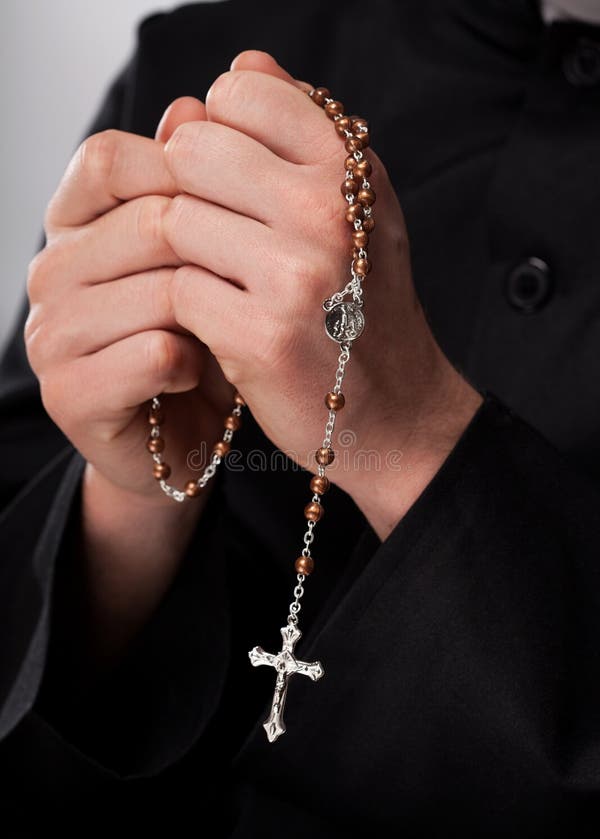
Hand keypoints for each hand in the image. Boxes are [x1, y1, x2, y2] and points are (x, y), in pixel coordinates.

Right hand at [24, 98, 232, 663]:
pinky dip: (195, 363)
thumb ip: (199, 181)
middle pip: (142, 223)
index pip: (112, 159)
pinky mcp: (70, 394)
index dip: (186, 171)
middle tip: (262, 280)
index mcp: (75, 223)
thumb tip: (192, 103)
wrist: (189, 435)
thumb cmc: (207, 335)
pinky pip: (150, 353)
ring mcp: (52, 334)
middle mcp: (51, 271)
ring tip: (233, 331)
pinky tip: (204, 373)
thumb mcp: (211, 254)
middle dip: (217, 253)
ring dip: (213, 312)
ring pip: (154, 291)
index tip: (246, 203)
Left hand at [161, 51, 481, 537]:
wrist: (397, 409)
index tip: (224, 177)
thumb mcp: (353, 207)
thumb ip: (293, 135)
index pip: (239, 90)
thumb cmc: (364, 305)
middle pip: (193, 150)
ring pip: (175, 219)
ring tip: (208, 278)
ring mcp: (297, 273)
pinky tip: (211, 322)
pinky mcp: (262, 335)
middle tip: (204, 232)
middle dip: (184, 188)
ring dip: (177, 253)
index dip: (215, 131)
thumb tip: (230, 71)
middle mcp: (328, 209)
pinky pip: (178, 289)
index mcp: (350, 167)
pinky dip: (183, 306)